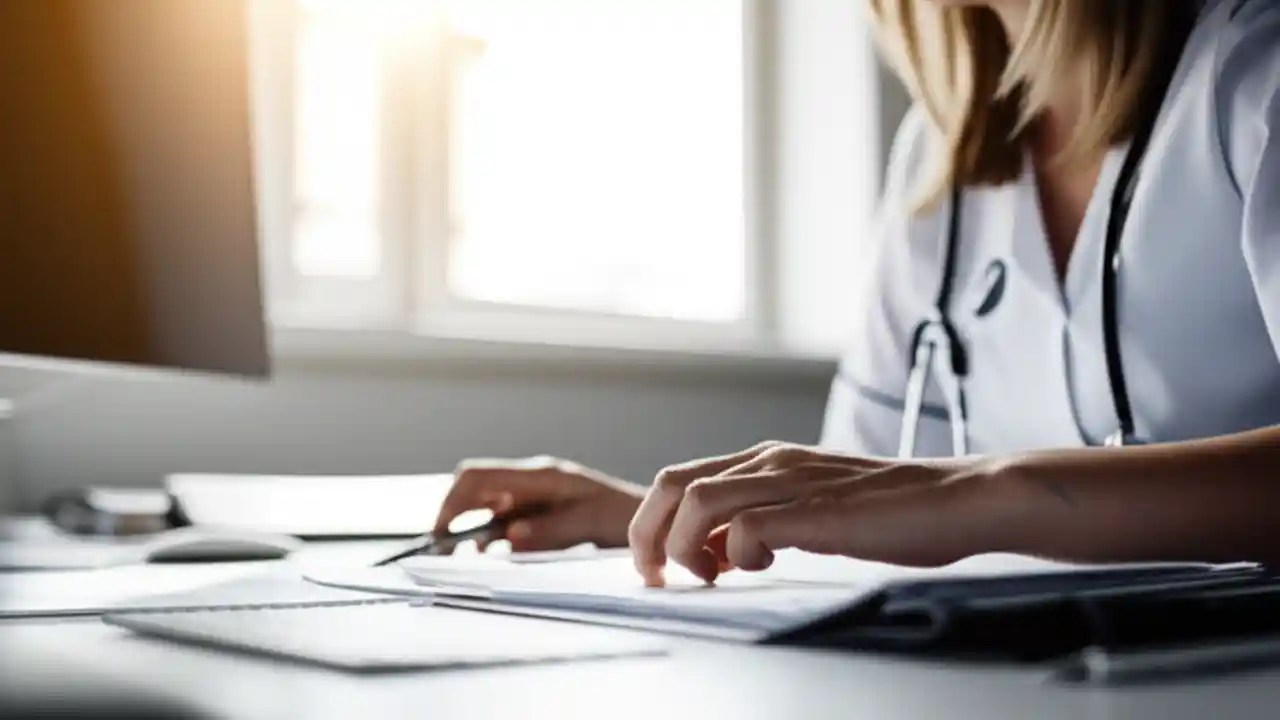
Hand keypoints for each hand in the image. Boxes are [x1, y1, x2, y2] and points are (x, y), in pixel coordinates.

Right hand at [435, 456, 644, 551]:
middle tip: (446, 551)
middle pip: (473, 488)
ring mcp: (533, 494)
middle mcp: (531, 480)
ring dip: (470, 529)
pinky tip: (494, 554)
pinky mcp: (537, 510)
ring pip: (484, 504)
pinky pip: (501, 519)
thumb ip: (549, 529)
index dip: (451, 503)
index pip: (477, 477)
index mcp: (541, 476)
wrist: (653, 517)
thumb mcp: (590, 524)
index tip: (441, 536)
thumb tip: (506, 536)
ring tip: (468, 557)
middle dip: (453, 516)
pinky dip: (489, 536)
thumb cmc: (625, 516)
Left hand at [627, 441, 1006, 585]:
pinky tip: (762, 566)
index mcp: (766, 459)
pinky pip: (746, 527)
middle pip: (672, 483)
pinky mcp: (815, 509)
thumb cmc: (893, 510)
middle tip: (656, 577)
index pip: (681, 478)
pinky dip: (737, 552)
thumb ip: (767, 520)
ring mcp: (791, 481)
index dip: (654, 522)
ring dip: (684, 545)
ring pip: (697, 500)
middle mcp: (769, 461)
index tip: (658, 566)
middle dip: (648, 533)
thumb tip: (724, 552)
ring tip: (707, 576)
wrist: (957, 498)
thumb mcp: (812, 509)